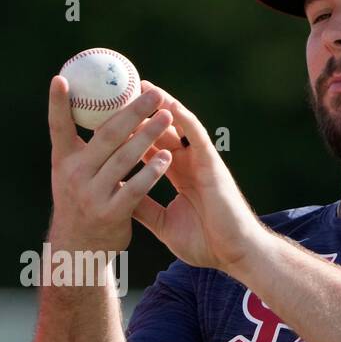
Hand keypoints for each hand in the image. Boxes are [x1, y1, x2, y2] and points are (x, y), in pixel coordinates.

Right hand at [46, 75, 174, 253]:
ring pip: (123, 159)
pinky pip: (135, 188)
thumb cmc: (81, 202)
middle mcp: (74, 176)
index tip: (61, 78)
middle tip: (153, 92)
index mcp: (63, 162)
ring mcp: (91, 196)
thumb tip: (96, 107)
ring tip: (166, 116)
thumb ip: (84, 148)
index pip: (58, 127)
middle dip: (131, 111)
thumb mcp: (72, 175)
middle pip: (104, 136)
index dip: (57, 104)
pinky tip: (169, 156)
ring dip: (148, 135)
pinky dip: (152, 171)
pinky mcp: (110, 214)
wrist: (79, 249)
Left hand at [130, 80, 268, 272]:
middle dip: (141, 113)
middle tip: (118, 93)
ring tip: (141, 86)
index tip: (108, 120)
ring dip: (161, 105)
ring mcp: (200, 162)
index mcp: (177, 176)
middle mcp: (187, 164)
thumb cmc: (204, 243)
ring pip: (178, 126)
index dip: (131, 133)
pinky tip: (168, 103)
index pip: (149, 148)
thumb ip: (144, 207)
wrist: (232, 255)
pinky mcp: (212, 164)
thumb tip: (118, 196)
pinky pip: (196, 135)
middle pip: (160, 131)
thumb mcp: (163, 223)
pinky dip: (183, 117)